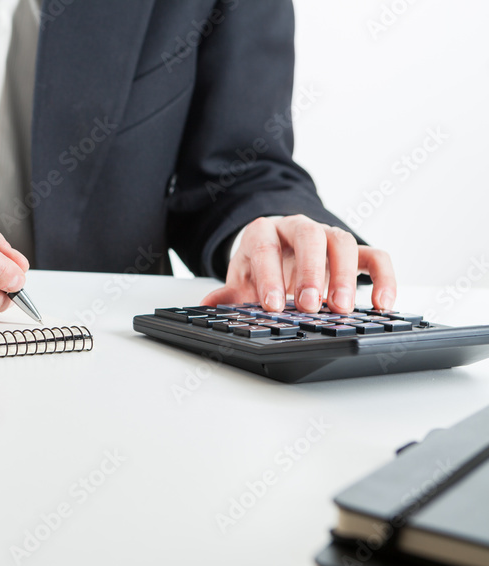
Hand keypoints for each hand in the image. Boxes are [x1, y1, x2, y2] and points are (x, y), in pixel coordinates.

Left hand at [201, 215, 395, 313]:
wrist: (277, 247)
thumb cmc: (260, 265)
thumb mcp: (241, 277)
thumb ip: (227, 294)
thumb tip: (209, 305)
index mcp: (264, 232)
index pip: (266, 249)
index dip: (270, 276)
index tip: (271, 304)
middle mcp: (297, 228)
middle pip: (309, 238)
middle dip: (310, 272)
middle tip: (309, 305)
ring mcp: (328, 235)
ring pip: (342, 242)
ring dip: (344, 276)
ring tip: (341, 309)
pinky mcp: (352, 250)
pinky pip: (375, 256)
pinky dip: (384, 277)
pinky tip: (383, 303)